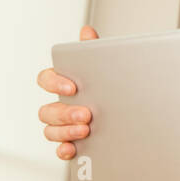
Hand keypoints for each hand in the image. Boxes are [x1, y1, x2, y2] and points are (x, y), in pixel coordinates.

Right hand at [37, 26, 97, 159]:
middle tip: (86, 114)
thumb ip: (92, 50)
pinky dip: (64, 150)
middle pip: (47, 110)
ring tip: (86, 130)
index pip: (46, 79)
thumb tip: (87, 30)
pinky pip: (60, 149)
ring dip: (65, 131)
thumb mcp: (104, 68)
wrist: (133, 115)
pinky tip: (73, 149)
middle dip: (65, 113)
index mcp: (64, 84)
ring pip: (50, 130)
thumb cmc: (110, 87)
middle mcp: (60, 106)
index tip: (72, 87)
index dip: (54, 83)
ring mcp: (63, 126)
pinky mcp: (72, 143)